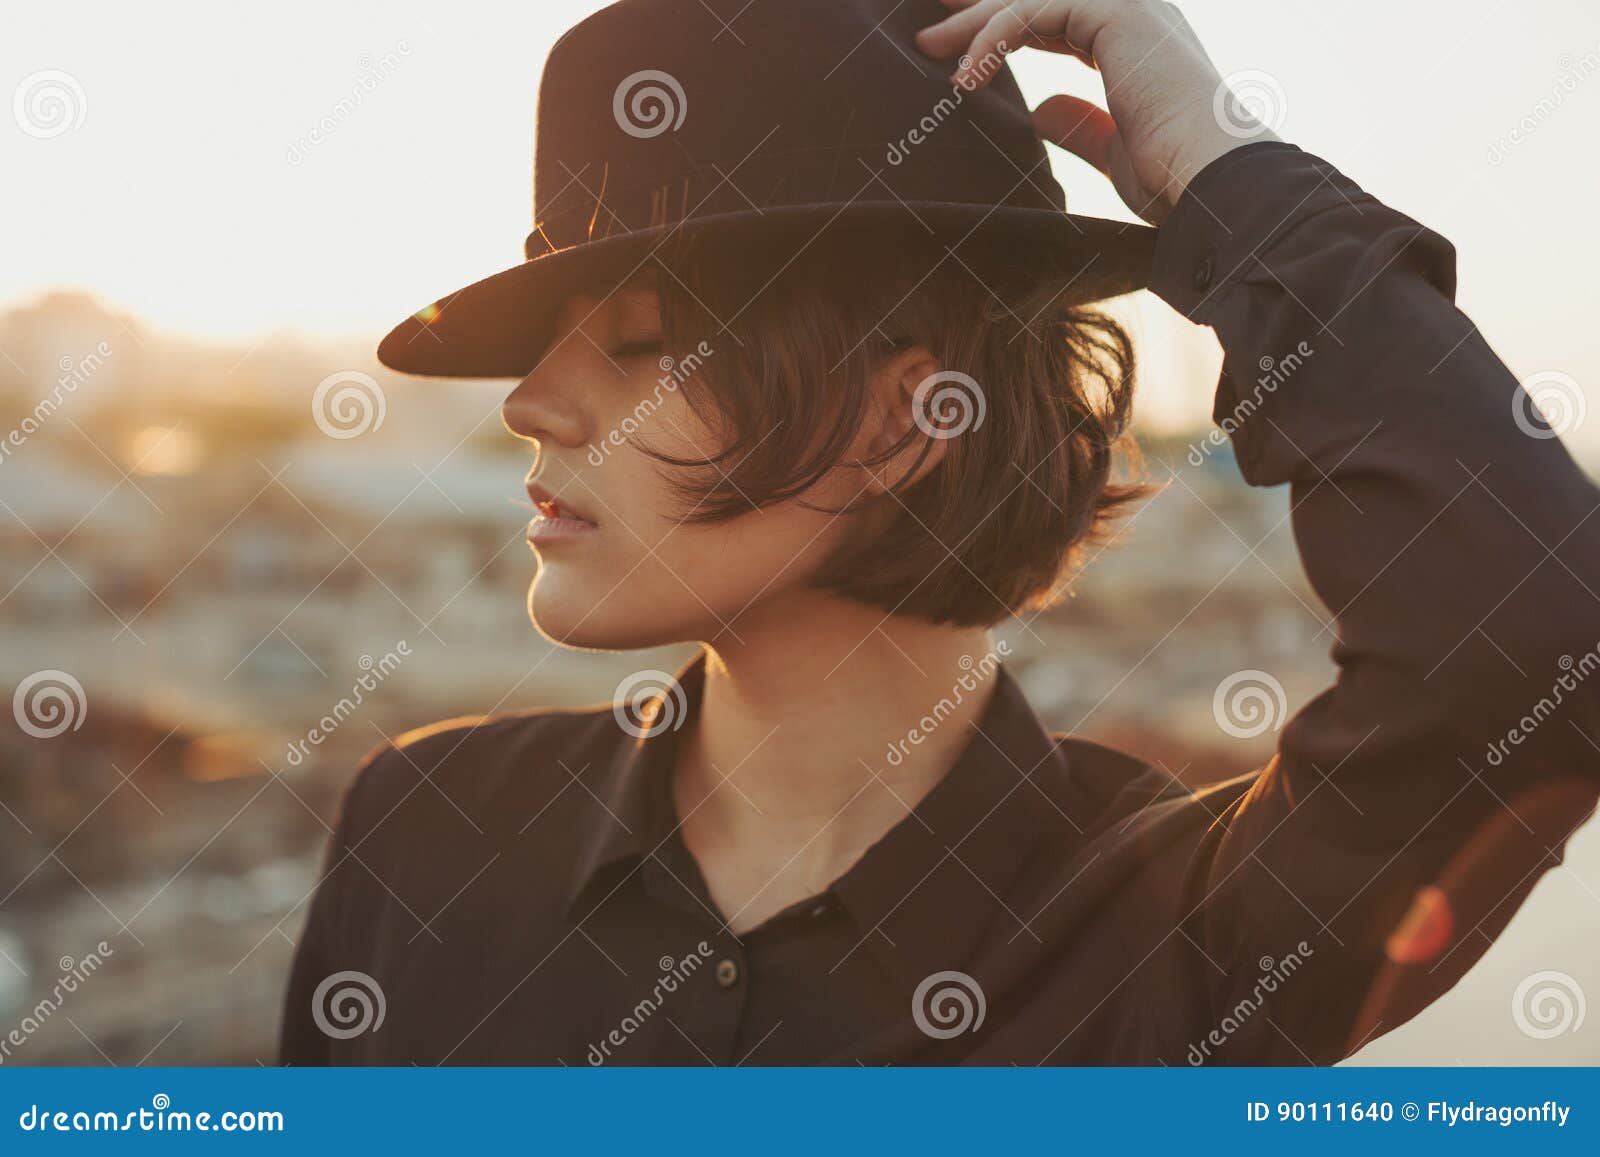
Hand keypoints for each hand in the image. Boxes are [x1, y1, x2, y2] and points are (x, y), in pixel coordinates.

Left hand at [916, 0, 1280, 223]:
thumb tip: (1040, 108)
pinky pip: (1033, 14)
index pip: (1057, 17)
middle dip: (980, 7)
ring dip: (977, 22)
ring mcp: (1128, 7)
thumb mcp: (1116, 151)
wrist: (1210, 179)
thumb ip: (1081, 125)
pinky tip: (966, 75)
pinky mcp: (1116, 14)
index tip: (956, 50)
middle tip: (929, 28)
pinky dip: (994, 40)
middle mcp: (1134, 13)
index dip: (1005, 28)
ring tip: (932, 49)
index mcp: (1135, 41)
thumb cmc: (1173, 177)